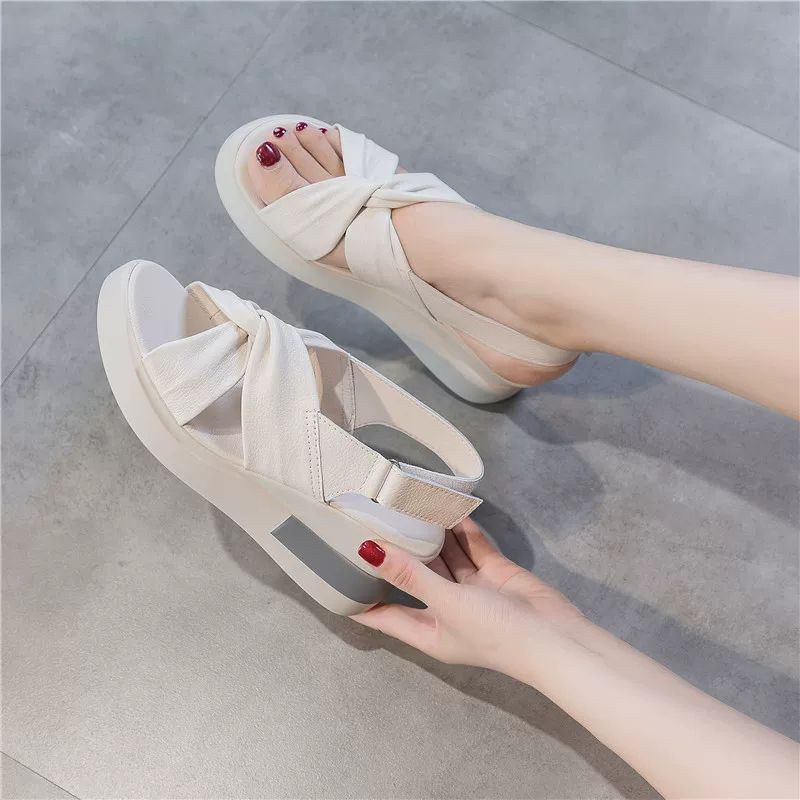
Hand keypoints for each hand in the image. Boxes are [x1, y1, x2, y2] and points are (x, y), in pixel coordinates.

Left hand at [353, 518, 585, 675]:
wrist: (555, 638)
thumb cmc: (493, 632)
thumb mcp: (445, 603)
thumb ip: (408, 574)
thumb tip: (365, 550)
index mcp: (427, 631)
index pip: (383, 614)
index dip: (358, 597)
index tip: (334, 572)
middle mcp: (445, 610)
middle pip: (412, 577)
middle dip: (395, 553)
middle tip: (371, 520)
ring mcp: (471, 590)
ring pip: (443, 557)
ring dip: (428, 535)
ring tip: (404, 505)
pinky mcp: (493, 572)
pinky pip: (471, 546)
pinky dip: (460, 529)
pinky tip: (444, 506)